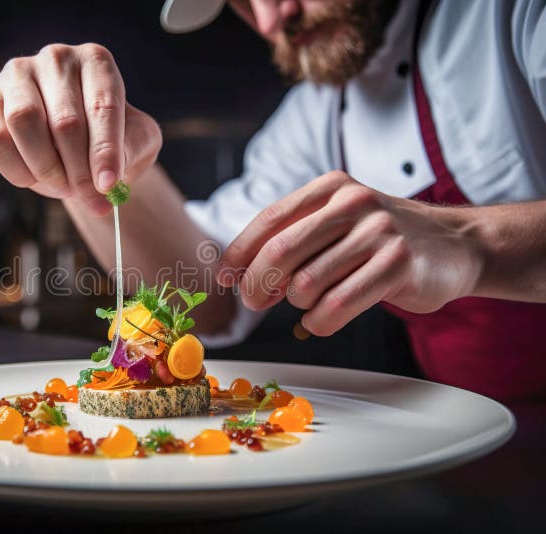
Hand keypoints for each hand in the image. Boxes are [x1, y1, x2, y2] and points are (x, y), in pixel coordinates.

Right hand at [0, 43, 161, 214]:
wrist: (75, 146)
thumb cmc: (107, 139)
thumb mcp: (137, 142)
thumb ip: (132, 149)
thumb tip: (107, 177)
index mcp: (96, 62)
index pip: (102, 106)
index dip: (106, 151)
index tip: (108, 185)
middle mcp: (55, 59)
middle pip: (65, 121)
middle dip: (80, 171)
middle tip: (91, 201)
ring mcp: (15, 76)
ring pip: (24, 122)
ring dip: (46, 168)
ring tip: (63, 188)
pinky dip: (15, 169)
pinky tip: (34, 179)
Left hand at [216, 171, 484, 335]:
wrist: (454, 244)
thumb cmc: (381, 238)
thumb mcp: (337, 221)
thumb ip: (293, 237)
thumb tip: (239, 272)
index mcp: (331, 188)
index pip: (269, 220)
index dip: (239, 253)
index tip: (225, 278)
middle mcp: (353, 203)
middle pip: (280, 252)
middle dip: (257, 284)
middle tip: (256, 301)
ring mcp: (379, 233)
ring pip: (306, 285)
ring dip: (297, 304)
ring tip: (310, 302)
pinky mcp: (398, 266)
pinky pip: (336, 306)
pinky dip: (318, 322)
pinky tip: (320, 320)